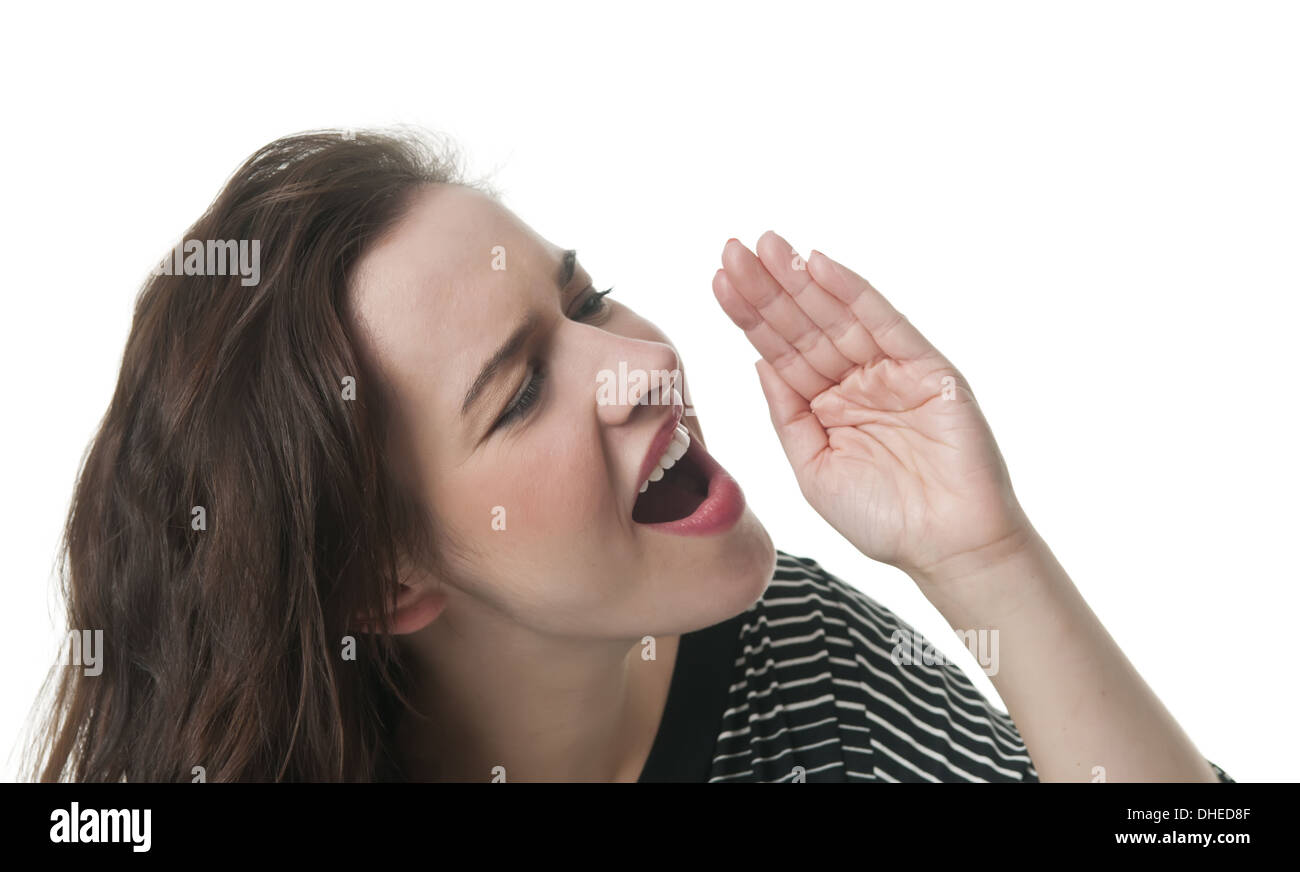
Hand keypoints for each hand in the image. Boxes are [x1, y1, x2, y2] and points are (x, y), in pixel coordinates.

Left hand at [713, 232, 1031, 587]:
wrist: (947, 548)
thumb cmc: (882, 519)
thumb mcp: (813, 467)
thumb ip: (787, 413)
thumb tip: (759, 362)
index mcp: (824, 404)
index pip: (779, 350)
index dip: (750, 315)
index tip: (719, 280)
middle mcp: (855, 380)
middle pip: (802, 324)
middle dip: (767, 287)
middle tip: (732, 248)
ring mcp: (890, 371)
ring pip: (836, 315)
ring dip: (800, 279)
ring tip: (765, 246)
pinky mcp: (927, 367)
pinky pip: (885, 321)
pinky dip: (852, 291)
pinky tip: (818, 264)